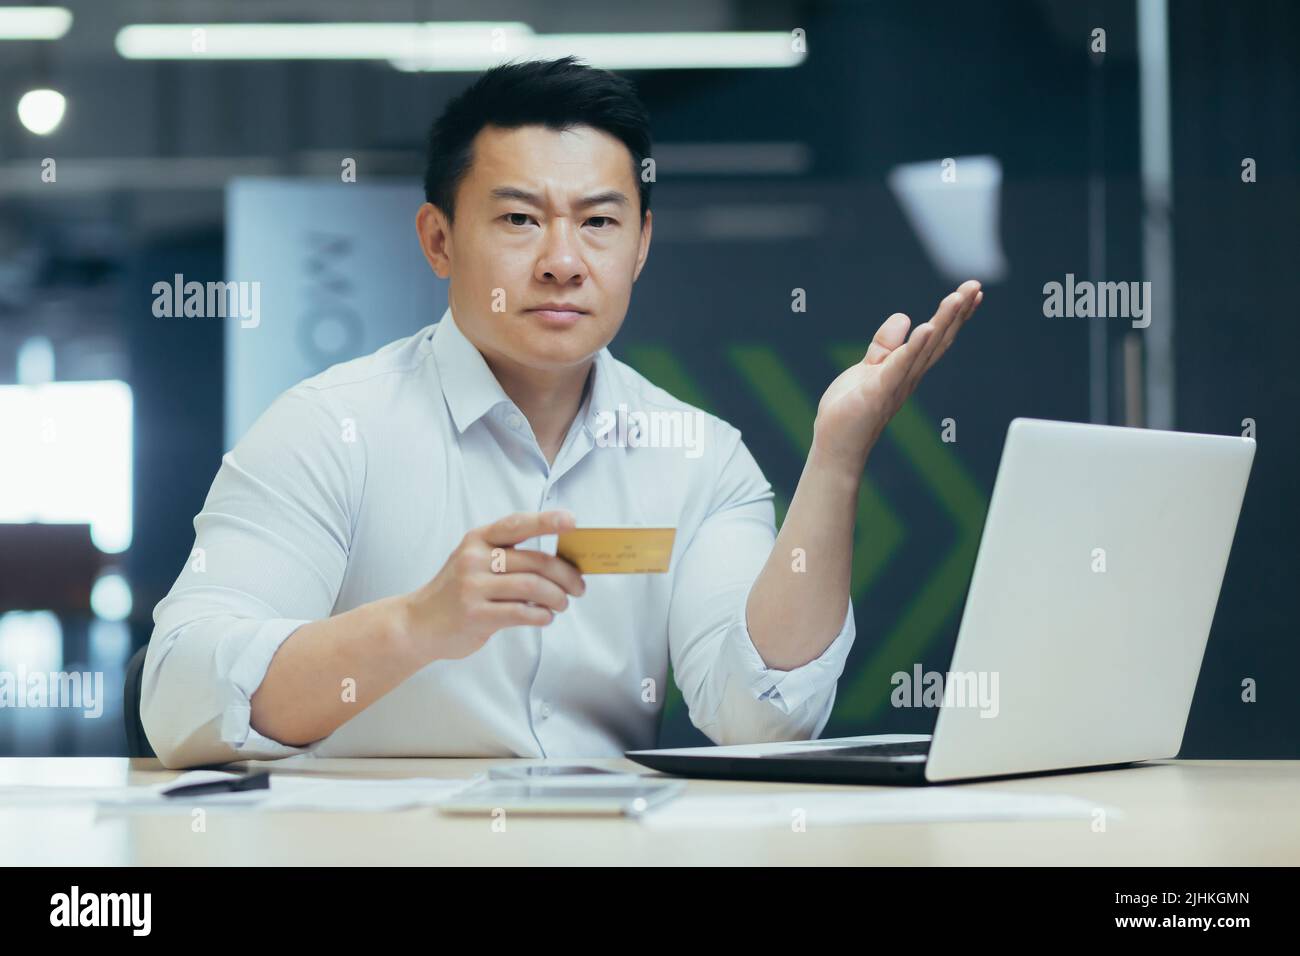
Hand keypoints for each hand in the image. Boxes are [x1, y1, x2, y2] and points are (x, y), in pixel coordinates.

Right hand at [399, 510, 585, 662]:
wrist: (417, 624)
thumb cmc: (458, 591)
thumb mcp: (474, 561)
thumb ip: (508, 556)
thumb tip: (560, 563)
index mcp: (478, 539)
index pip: (517, 524)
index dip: (547, 522)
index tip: (572, 522)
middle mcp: (474, 559)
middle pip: (535, 562)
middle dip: (566, 575)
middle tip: (579, 587)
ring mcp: (473, 587)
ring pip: (532, 587)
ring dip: (557, 598)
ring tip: (563, 604)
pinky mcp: (476, 615)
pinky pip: (522, 613)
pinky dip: (542, 616)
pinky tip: (545, 617)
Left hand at [811, 280, 983, 476]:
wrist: (837, 446)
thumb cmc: (852, 410)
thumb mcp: (869, 368)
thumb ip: (886, 345)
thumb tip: (904, 317)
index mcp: (907, 369)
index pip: (936, 337)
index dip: (955, 315)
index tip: (973, 292)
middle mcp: (908, 376)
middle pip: (938, 339)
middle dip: (957, 312)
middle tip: (975, 286)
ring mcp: (896, 384)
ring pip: (924, 348)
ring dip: (942, 321)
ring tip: (958, 298)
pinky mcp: (878, 392)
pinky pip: (898, 366)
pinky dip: (912, 347)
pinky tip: (926, 327)